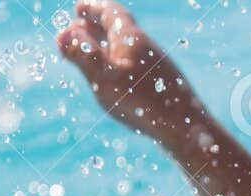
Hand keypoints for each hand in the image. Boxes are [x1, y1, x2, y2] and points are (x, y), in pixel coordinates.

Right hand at [56, 1, 206, 140]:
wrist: (188, 129)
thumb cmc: (142, 103)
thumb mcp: (103, 78)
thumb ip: (82, 55)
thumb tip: (62, 33)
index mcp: (131, 37)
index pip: (110, 12)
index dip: (93, 8)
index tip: (78, 7)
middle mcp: (148, 46)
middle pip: (120, 28)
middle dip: (97, 26)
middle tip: (78, 26)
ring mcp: (159, 66)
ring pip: (129, 48)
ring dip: (109, 45)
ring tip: (93, 53)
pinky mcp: (166, 86)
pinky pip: (139, 66)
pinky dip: (122, 64)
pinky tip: (121, 80)